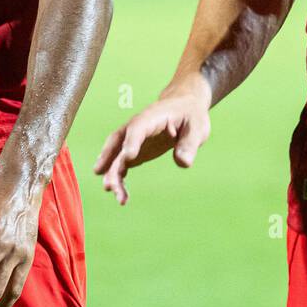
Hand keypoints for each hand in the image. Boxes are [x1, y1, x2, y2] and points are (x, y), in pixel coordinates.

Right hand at [93, 75, 211, 204]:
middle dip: (110, 161)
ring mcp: (134, 140)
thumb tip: (183, 163)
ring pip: (117, 156)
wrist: (184, 107)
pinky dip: (120, 179)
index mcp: (152, 116)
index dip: (132, 141)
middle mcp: (137, 127)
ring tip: (119, 198)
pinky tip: (122, 195)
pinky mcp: (136, 151)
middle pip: (118, 142)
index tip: (128, 158)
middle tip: (109, 184)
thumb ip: (189, 144)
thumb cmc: (191, 115)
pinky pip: (122, 164)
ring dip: (113, 176)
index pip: (137, 127)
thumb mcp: (198, 127)